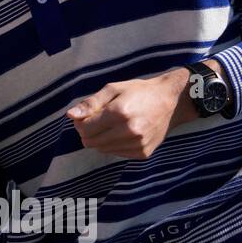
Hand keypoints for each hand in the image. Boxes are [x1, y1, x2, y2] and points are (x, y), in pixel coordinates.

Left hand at [66, 67, 191, 158]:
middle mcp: (129, 131)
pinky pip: (117, 153)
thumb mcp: (113, 89)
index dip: (80, 123)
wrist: (171, 101)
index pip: (85, 128)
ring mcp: (138, 144)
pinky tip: (123, 132)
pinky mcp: (143, 153)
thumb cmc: (139, 92)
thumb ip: (90, 103)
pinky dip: (114, 145)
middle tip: (97, 121)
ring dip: (101, 139)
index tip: (85, 117)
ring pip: (102, 149)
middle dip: (87, 132)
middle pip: (91, 142)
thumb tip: (70, 116)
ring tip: (112, 125)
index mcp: (119, 113)